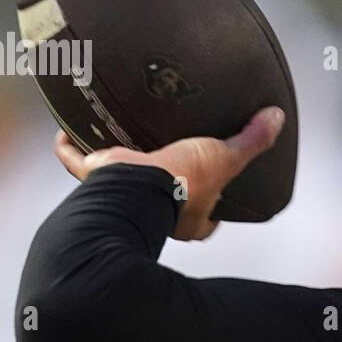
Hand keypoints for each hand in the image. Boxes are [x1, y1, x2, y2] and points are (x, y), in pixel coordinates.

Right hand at [53, 107, 286, 240]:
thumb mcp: (224, 159)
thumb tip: (275, 120)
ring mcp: (122, 196)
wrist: (136, 188)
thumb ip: (250, 142)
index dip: (211, 212)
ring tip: (119, 142)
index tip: (214, 198)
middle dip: (161, 184)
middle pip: (159, 199)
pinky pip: (77, 162)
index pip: (204, 221)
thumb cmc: (181, 185)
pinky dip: (69, 148)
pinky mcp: (95, 179)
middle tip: (166, 162)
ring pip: (117, 183)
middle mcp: (154, 212)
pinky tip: (66, 131)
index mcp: (187, 217)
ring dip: (116, 165)